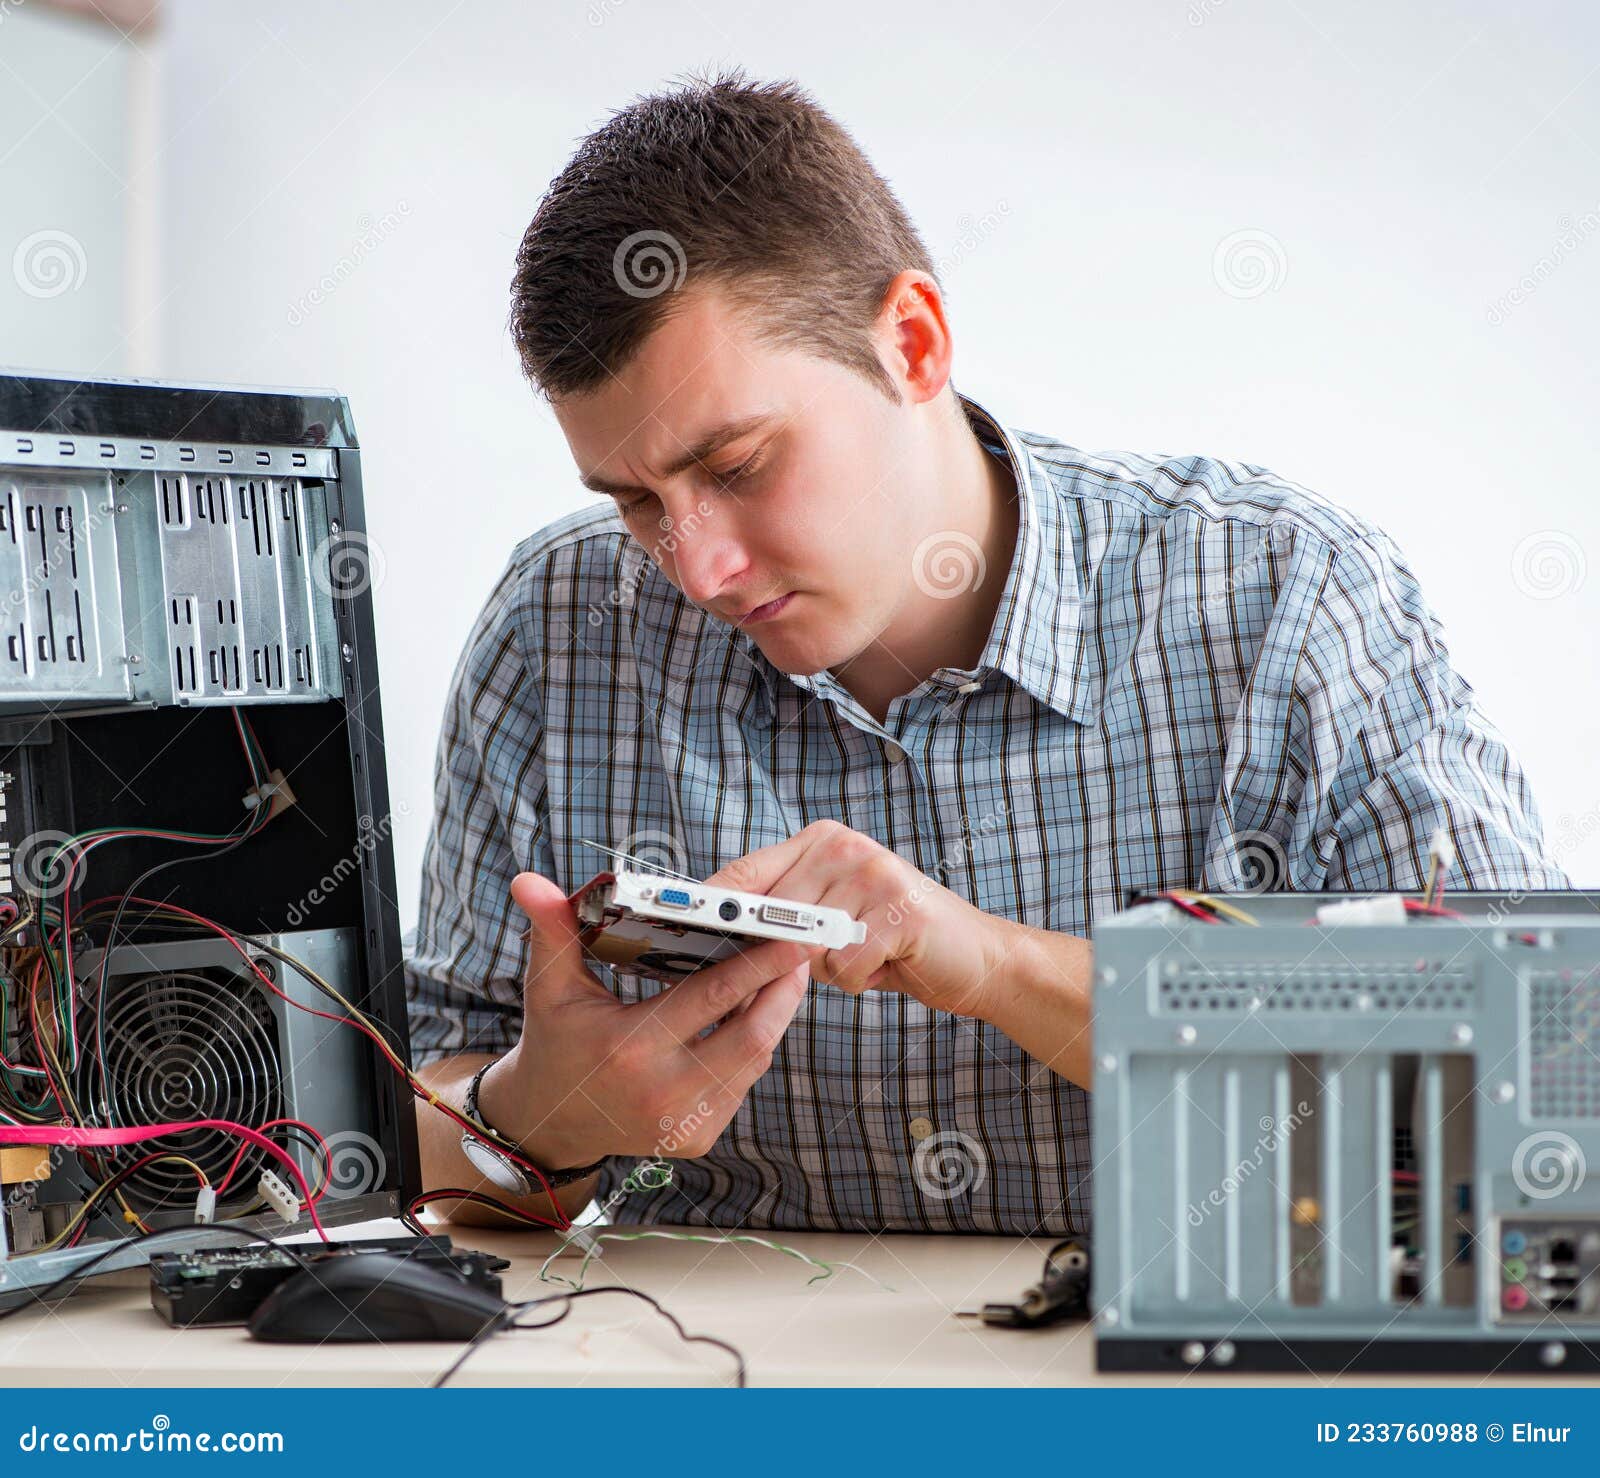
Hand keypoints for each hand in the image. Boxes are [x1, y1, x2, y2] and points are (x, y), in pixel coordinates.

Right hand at [477, 872, 824, 1169]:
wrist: (551, 1122)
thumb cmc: (556, 1040)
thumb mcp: (549, 986)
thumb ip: (552, 930)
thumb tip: (530, 880)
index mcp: (629, 1048)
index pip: (712, 997)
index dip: (759, 964)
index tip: (794, 935)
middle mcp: (662, 1092)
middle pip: (752, 1035)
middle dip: (783, 989)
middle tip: (801, 950)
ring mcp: (684, 1123)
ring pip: (755, 1060)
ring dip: (775, 1015)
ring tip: (784, 975)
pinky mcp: (699, 1138)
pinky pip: (743, 1084)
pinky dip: (754, 1046)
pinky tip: (756, 1015)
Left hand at [705, 820, 1021, 1018]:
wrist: (976, 957)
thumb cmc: (892, 941)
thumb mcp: (833, 914)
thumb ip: (785, 913)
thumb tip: (719, 939)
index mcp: (819, 840)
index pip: (744, 872)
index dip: (706, 903)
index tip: (670, 927)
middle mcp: (842, 845)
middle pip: (769, 914)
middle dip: (781, 954)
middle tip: (824, 960)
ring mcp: (872, 871)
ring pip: (805, 945)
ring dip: (829, 968)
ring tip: (864, 955)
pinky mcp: (898, 908)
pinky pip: (841, 964)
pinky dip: (857, 980)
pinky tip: (885, 963)